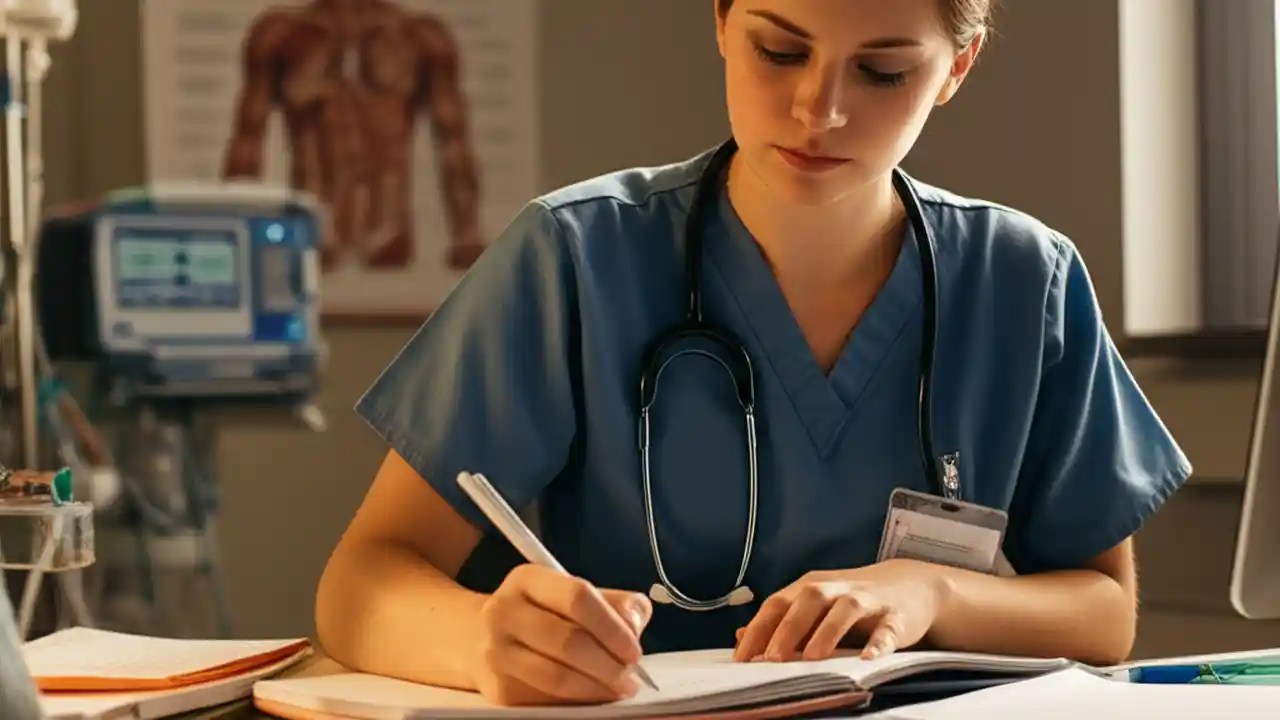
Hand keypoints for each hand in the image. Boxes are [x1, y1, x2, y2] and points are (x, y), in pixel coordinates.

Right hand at [471, 564, 652, 705]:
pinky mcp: (497, 688)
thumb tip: (635, 624)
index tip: (633, 648)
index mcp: (527, 579)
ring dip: (597, 688)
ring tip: (618, 688)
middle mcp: (504, 611)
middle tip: (630, 675)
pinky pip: (546, 700)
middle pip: (568, 640)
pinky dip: (577, 701)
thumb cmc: (539, 613)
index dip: (612, 626)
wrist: (476, 636)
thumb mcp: (569, 593)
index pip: (577, 597)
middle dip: (609, 663)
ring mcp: (496, 651)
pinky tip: (592, 696)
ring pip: (557, 677)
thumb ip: (613, 602)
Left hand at [733, 559, 951, 662]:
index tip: (740, 659)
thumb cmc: (853, 604)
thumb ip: (781, 623)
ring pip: (845, 609)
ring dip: (827, 632)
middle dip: (786, 630)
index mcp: (810, 587)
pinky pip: (887, 629)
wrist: (912, 587)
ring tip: (811, 659)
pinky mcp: (896, 616)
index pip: (777, 604)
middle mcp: (836, 588)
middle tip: (770, 660)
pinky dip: (878, 643)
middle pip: (807, 600)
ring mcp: (868, 600)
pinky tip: (868, 658)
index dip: (758, 629)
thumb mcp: (815, 609)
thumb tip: (740, 637)